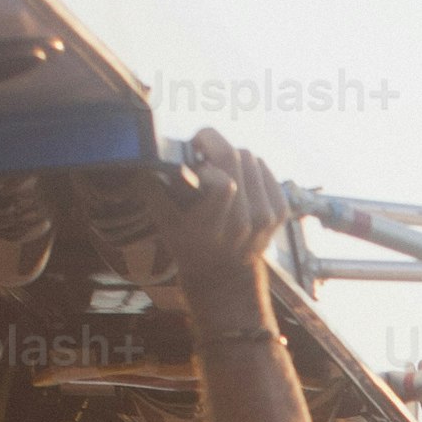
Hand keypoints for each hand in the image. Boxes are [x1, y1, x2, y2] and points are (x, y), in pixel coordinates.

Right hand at [87, 127, 285, 308]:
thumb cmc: (188, 243)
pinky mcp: (279, 212)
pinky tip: (237, 179)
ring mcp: (265, 218)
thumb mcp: (165, 223)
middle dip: (217, 146)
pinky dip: (250, 166)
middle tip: (203, 153)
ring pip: (252, 158)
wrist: (223, 275)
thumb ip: (154, 192)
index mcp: (213, 226)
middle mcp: (243, 223)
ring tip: (219, 170)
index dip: (208, 155)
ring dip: (233, 157)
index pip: (224, 181)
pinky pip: (265, 167)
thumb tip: (143, 163)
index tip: (193, 150)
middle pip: (239, 157)